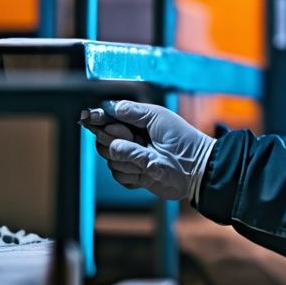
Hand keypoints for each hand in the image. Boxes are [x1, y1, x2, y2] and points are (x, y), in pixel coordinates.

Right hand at [80, 101, 215, 202]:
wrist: (197, 168)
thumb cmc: (182, 139)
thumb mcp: (158, 118)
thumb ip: (133, 112)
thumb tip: (110, 108)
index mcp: (135, 122)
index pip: (107, 118)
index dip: (97, 118)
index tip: (88, 118)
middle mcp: (130, 140)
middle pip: (102, 140)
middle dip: (115, 140)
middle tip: (135, 139)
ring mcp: (131, 159)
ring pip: (109, 159)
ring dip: (127, 159)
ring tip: (149, 158)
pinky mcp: (134, 176)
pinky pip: (119, 175)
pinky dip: (131, 174)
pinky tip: (147, 172)